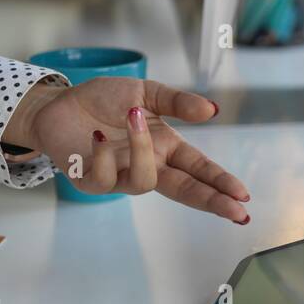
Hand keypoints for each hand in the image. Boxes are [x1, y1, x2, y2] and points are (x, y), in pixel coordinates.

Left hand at [6, 78, 250, 223]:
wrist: (59, 104)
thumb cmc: (103, 101)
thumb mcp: (146, 92)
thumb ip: (177, 102)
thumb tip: (212, 111)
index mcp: (166, 147)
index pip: (199, 169)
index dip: (221, 182)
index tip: (243, 196)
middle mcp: (148, 165)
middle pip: (186, 190)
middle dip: (212, 200)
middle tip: (236, 210)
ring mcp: (122, 177)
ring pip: (145, 181)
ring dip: (142, 148)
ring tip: (133, 115)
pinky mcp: (92, 181)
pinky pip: (106, 178)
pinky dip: (104, 155)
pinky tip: (97, 136)